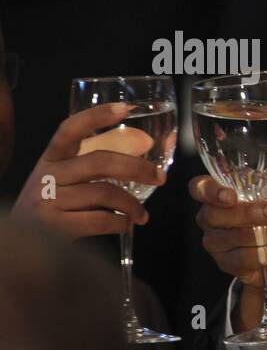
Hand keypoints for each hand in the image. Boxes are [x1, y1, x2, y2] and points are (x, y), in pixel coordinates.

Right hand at [11, 102, 164, 237]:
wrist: (23, 242)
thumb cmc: (54, 204)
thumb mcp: (67, 177)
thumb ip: (100, 159)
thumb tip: (144, 142)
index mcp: (51, 157)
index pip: (70, 129)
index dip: (96, 116)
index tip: (125, 108)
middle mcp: (47, 175)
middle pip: (100, 162)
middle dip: (137, 168)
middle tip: (160, 178)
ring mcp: (48, 200)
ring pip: (104, 193)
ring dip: (132, 205)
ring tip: (141, 215)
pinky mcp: (54, 226)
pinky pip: (100, 220)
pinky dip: (120, 224)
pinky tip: (124, 224)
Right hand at [191, 133, 266, 332]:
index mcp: (220, 192)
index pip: (199, 188)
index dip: (210, 192)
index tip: (231, 195)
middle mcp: (212, 217)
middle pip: (216, 216)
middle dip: (251, 214)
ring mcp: (217, 242)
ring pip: (237, 239)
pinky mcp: (228, 264)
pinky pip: (247, 260)